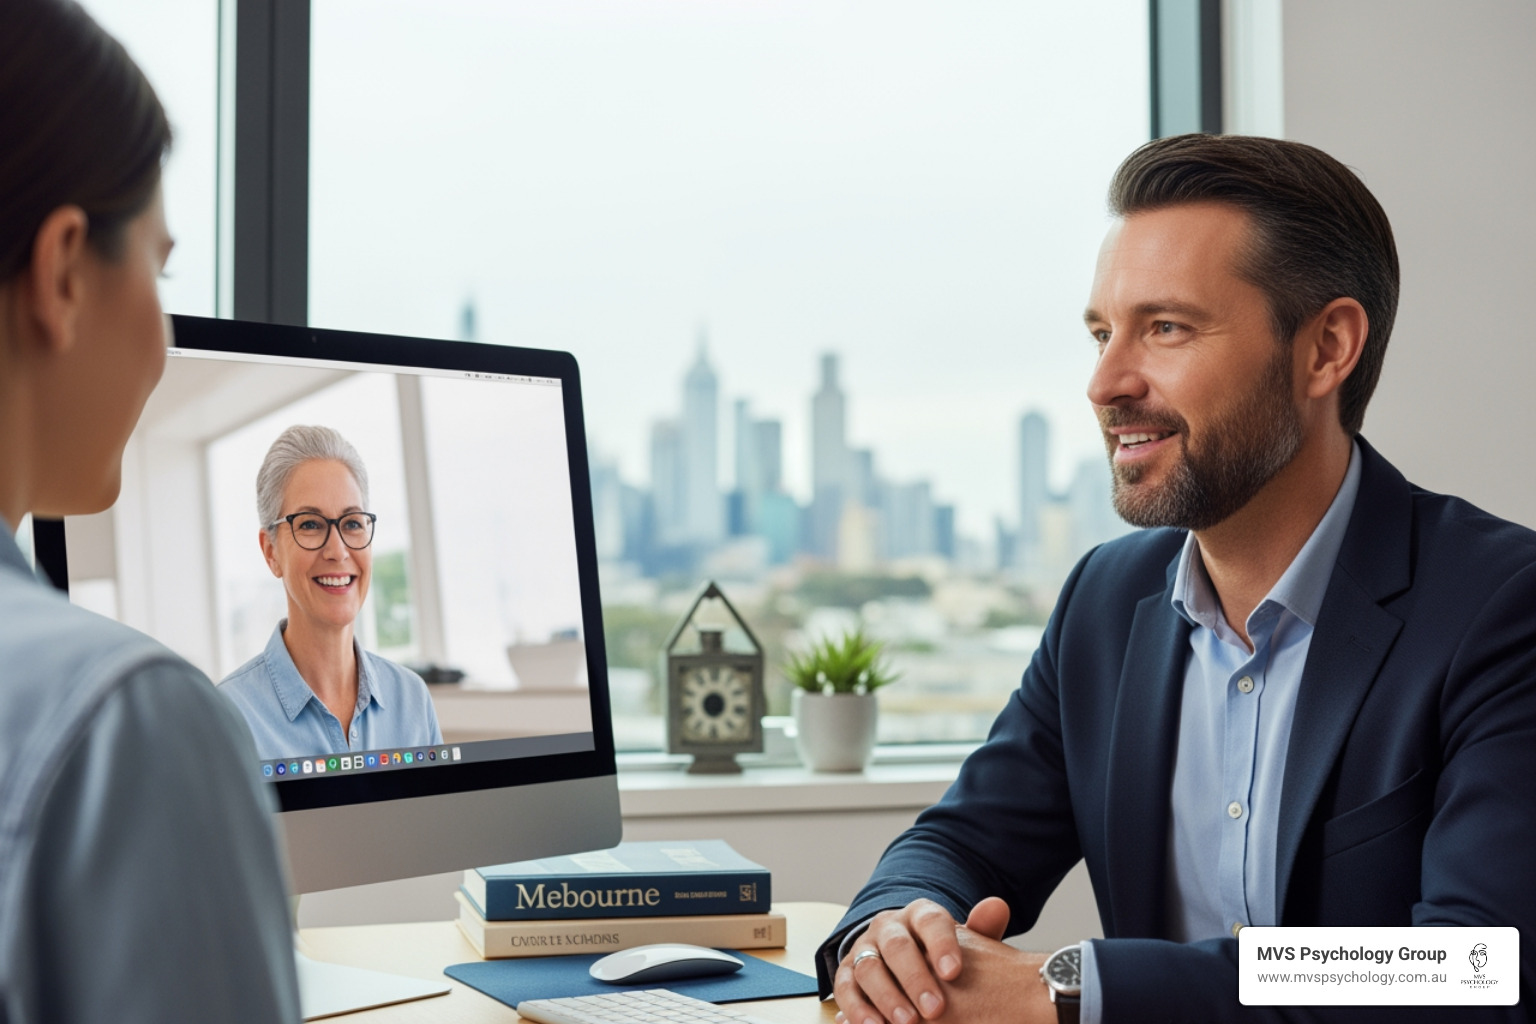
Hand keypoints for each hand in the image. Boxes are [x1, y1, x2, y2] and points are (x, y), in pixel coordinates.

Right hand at [834, 897, 1051, 1023]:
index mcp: (919, 914)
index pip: (930, 921)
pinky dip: (857, 1009)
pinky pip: (844, 988)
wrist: (905, 961)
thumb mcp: (963, 945)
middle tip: (935, 1009)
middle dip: (915, 978)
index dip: (941, 944)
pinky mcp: (846, 973)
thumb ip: (981, 930)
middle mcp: (888, 926)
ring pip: (869, 967)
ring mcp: (864, 948)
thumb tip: (997, 907)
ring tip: (907, 1023)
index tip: (954, 973)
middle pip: (898, 946)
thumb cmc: (941, 956)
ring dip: (887, 997)